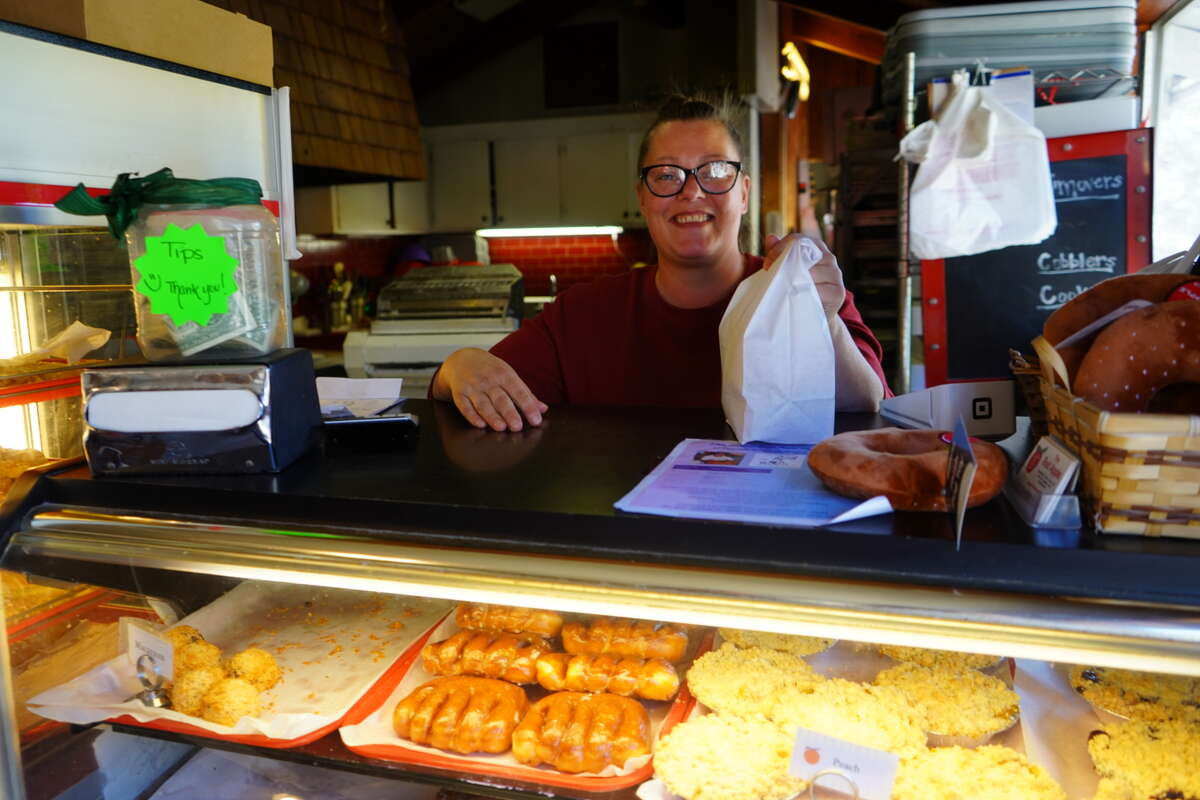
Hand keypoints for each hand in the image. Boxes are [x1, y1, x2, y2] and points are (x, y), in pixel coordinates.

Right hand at [431, 348, 547, 431]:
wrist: (461, 359)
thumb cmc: (490, 370)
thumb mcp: (508, 375)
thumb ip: (525, 393)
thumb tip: (543, 409)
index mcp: (504, 374)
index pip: (519, 391)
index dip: (528, 406)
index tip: (536, 420)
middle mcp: (488, 380)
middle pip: (501, 399)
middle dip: (510, 413)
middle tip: (518, 427)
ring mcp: (473, 387)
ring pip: (483, 404)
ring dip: (492, 416)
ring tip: (501, 428)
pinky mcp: (460, 394)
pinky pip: (465, 407)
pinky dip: (472, 416)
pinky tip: (480, 424)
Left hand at [763, 234, 845, 318]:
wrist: (815, 313)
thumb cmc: (798, 287)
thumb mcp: (786, 269)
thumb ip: (779, 253)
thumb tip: (771, 237)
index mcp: (817, 247)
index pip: (798, 239)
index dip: (780, 249)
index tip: (766, 265)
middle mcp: (829, 257)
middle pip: (804, 255)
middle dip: (784, 266)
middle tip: (771, 277)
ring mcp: (835, 274)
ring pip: (811, 273)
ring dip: (794, 282)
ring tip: (782, 289)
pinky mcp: (838, 292)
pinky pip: (818, 290)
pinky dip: (805, 294)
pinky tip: (796, 298)